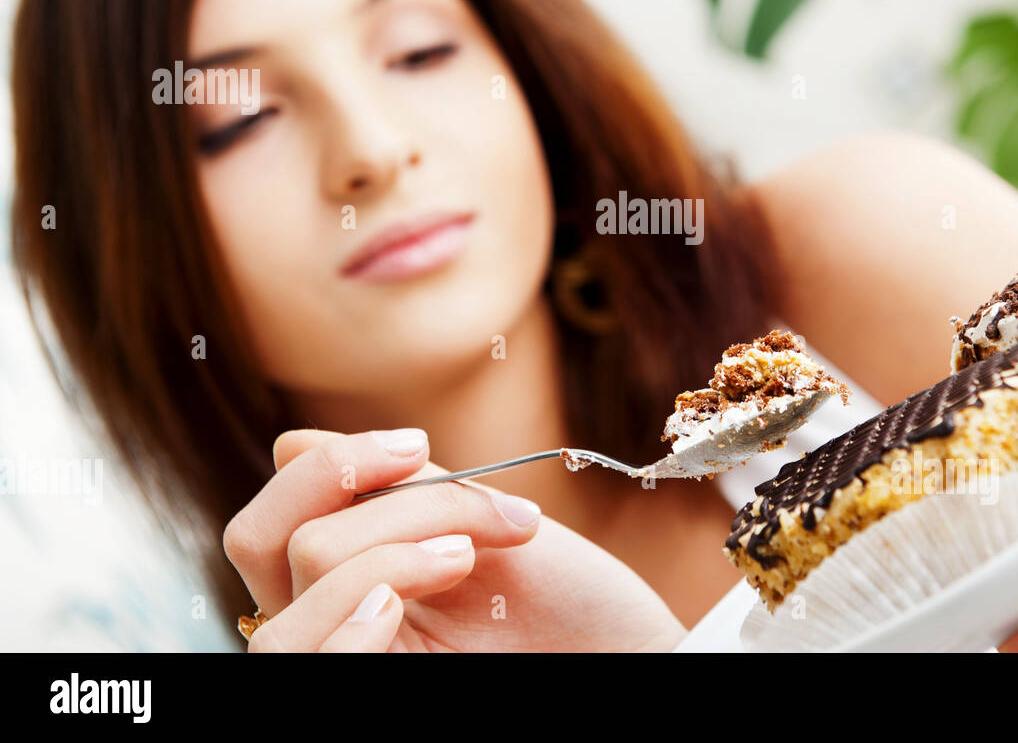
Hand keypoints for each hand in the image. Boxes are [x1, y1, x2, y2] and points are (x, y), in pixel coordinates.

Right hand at [223, 428, 684, 651]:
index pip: (270, 521)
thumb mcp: (476, 524)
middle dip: (364, 496)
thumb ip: (393, 491)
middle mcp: (332, 629)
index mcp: (348, 582)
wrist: (628, 655)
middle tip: (459, 505)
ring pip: (298, 582)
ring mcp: (354, 661)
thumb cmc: (566, 600)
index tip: (415, 445)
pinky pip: (298, 653)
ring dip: (385, 549)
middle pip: (268, 542)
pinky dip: (351, 614)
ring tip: (465, 557)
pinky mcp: (373, 694)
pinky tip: (401, 603)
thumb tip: (293, 446)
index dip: (326, 466)